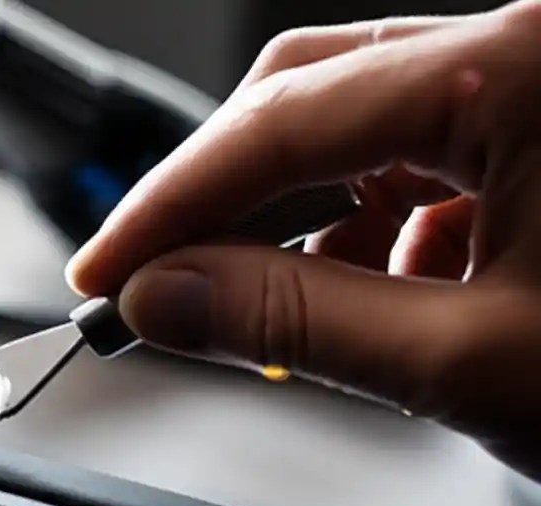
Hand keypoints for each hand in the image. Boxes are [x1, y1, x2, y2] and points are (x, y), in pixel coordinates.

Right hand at [65, 0, 540, 478]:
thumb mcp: (472, 359)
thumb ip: (295, 319)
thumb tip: (168, 294)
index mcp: (525, 65)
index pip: (280, 123)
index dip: (168, 204)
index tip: (105, 269)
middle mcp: (535, 49)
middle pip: (311, 96)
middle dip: (221, 196)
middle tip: (156, 279)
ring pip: (363, 124)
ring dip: (295, 215)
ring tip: (263, 303)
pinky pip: (426, 154)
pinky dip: (370, 225)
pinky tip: (372, 291)